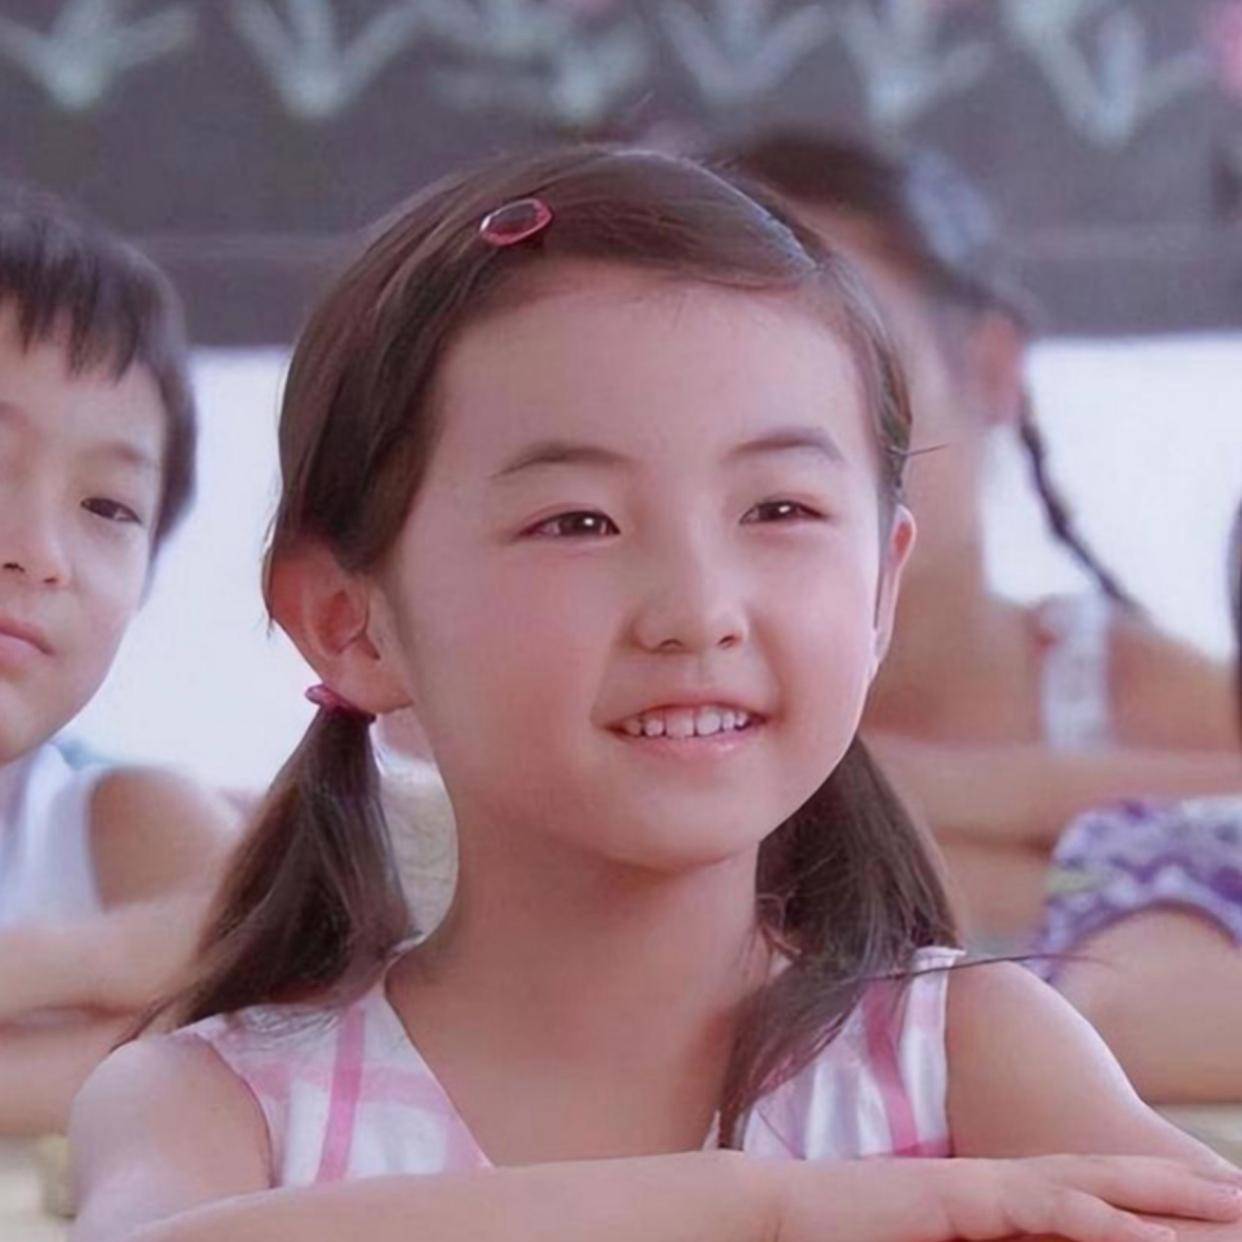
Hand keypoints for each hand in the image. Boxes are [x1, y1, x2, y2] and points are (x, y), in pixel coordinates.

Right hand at [767, 1154, 1241, 1241]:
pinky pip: (1046, 1208)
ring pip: (1091, 1186)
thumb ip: (978, 1241)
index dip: (1149, 1199)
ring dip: (1163, 1197)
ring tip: (1228, 1205)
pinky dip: (1102, 1217)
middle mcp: (998, 1184)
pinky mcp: (961, 1198)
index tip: (1205, 1213)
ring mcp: (981, 1186)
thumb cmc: (848, 1238)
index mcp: (994, 1199)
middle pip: (1105, 1181)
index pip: (1087, 1195)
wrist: (784, 1214)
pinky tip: (1151, 1232)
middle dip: (1179, 1189)